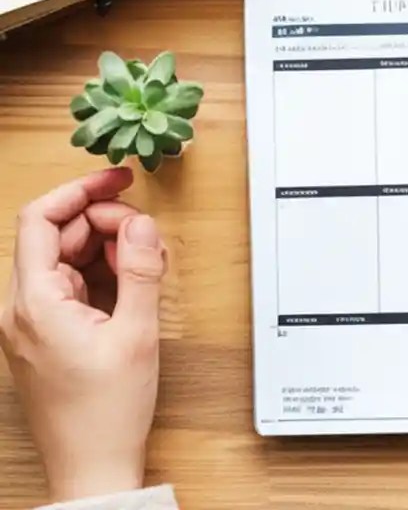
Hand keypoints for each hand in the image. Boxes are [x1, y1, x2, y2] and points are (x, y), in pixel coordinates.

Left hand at [1, 168, 167, 501]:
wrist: (92, 466)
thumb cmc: (106, 413)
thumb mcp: (137, 334)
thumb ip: (140, 271)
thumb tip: (142, 224)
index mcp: (33, 303)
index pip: (40, 219)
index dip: (79, 190)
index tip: (117, 180)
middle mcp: (22, 309)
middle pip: (54, 237)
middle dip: (102, 222)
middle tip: (146, 232)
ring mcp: (31, 323)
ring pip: (64, 260)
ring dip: (104, 248)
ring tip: (146, 259)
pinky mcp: (46, 336)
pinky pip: (69, 286)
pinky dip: (100, 273)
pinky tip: (131, 281)